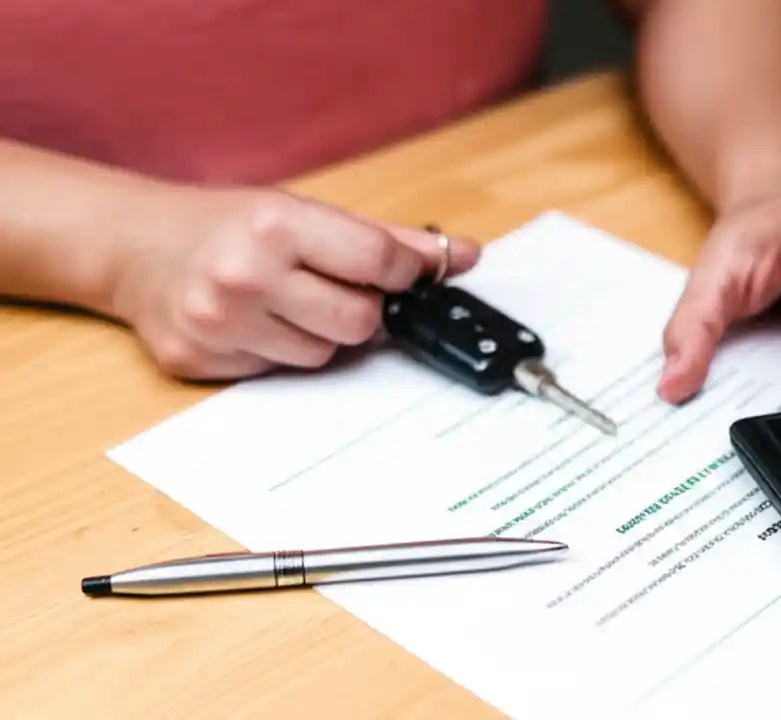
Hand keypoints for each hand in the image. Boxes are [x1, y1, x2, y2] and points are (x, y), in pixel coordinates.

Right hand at [108, 186, 479, 379]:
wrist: (137, 248)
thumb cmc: (230, 226)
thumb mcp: (304, 213)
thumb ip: (389, 240)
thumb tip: (463, 256)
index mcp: (276, 225)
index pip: (381, 263)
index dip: (405, 272)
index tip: (402, 272)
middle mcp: (244, 275)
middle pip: (360, 322)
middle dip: (359, 309)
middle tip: (328, 287)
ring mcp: (218, 323)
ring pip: (323, 355)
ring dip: (319, 334)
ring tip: (284, 301)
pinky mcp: (200, 361)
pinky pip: (279, 373)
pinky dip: (279, 351)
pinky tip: (253, 322)